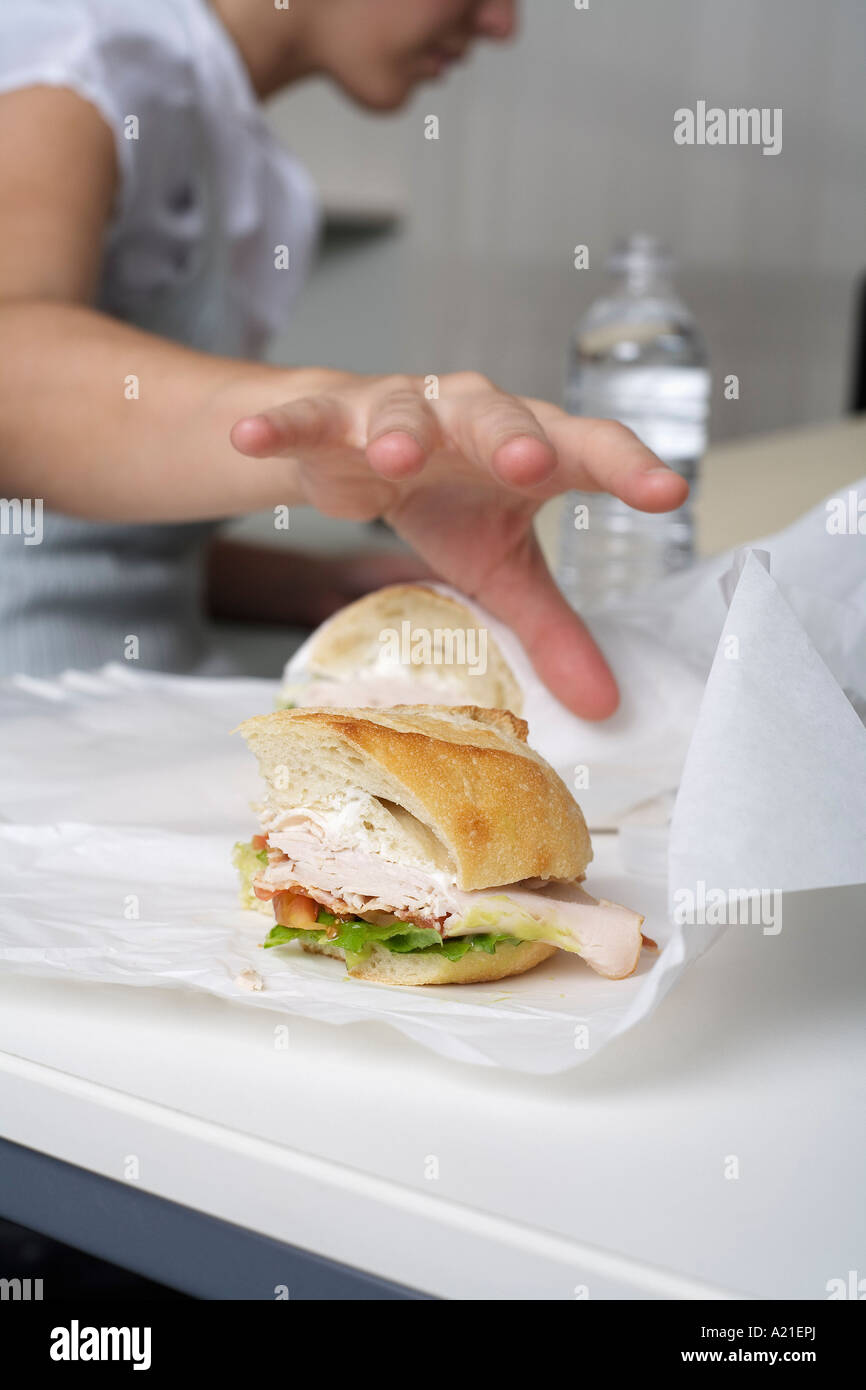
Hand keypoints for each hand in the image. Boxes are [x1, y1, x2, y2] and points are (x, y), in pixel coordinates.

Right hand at [230, 370, 687, 718]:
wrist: (361, 448)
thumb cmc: (451, 499)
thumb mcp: (502, 566)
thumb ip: (554, 628)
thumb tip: (606, 707)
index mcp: (528, 447)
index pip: (587, 448)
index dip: (626, 467)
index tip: (668, 492)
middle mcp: (471, 416)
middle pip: (497, 416)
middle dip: (510, 436)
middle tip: (529, 463)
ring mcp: (399, 410)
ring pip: (402, 412)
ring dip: (400, 432)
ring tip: (396, 459)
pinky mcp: (334, 419)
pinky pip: (307, 420)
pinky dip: (282, 427)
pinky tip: (252, 438)